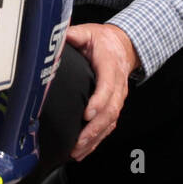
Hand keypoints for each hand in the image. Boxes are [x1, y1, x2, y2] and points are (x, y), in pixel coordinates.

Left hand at [65, 23, 139, 160]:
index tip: (86, 114)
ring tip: (77, 151)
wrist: (123, 45)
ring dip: (95, 138)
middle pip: (111, 110)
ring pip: (111, 122)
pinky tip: (84, 150)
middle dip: (94, 129)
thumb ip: (75, 35)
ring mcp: (119, 97)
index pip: (107, 86)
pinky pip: (109, 126)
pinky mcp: (115, 106)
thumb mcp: (88, 32)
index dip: (99, 101)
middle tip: (78, 142)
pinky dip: (98, 140)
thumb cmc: (103, 40)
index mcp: (111, 66)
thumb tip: (58, 37)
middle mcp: (118, 85)